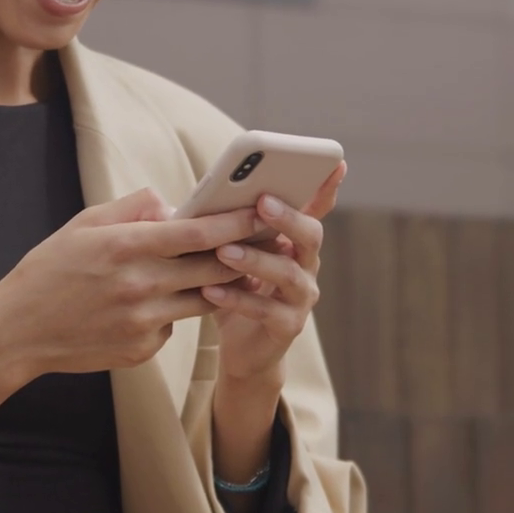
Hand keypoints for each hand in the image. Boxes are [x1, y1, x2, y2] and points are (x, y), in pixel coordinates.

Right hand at [0, 187, 261, 381]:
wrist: (17, 331)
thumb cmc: (49, 270)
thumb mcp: (84, 224)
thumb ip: (132, 208)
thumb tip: (171, 205)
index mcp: (126, 247)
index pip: (198, 233)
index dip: (236, 222)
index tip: (262, 211)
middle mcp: (140, 286)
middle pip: (212, 268)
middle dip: (244, 252)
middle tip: (269, 238)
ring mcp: (143, 322)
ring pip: (202, 299)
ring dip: (218, 283)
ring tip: (233, 267)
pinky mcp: (142, 349)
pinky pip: (174, 324)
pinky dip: (175, 310)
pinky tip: (159, 302)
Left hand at [203, 162, 345, 491]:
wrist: (240, 349)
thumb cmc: (232, 288)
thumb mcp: (226, 251)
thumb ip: (219, 224)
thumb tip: (177, 193)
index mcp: (294, 241)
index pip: (316, 209)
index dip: (327, 187)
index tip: (336, 162)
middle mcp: (306, 266)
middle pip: (310, 236)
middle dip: (288, 217)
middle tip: (262, 201)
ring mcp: (301, 298)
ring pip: (289, 274)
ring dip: (256, 260)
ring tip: (224, 251)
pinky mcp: (288, 327)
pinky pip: (266, 311)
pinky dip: (237, 300)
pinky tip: (210, 292)